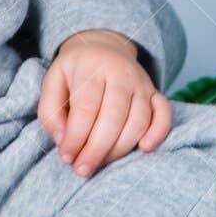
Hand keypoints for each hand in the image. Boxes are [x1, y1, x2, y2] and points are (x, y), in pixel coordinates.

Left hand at [37, 28, 171, 176]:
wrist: (104, 47)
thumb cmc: (76, 72)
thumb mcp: (52, 82)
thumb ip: (51, 112)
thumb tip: (64, 141)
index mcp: (92, 67)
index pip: (86, 108)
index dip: (76, 137)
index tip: (66, 157)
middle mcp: (121, 73)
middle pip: (114, 117)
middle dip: (97, 149)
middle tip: (82, 169)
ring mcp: (142, 83)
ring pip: (139, 120)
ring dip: (120, 148)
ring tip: (101, 163)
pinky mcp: (155, 92)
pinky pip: (164, 113)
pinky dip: (158, 132)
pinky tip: (144, 148)